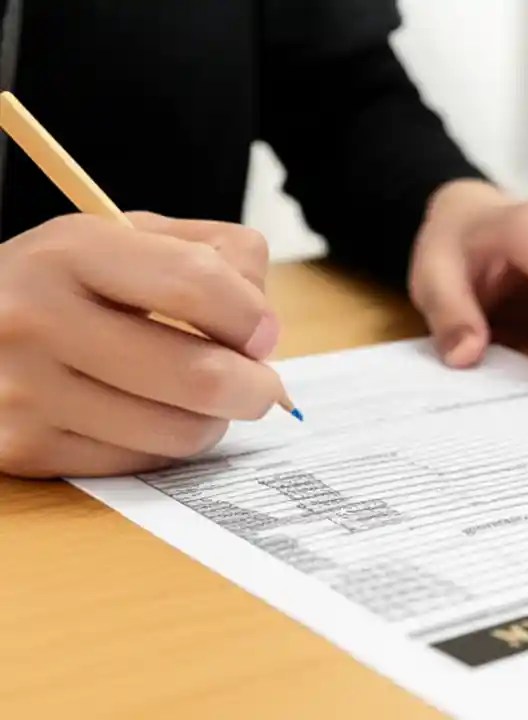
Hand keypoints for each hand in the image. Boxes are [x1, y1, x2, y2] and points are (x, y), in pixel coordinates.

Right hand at [0, 213, 284, 477]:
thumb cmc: (67, 282)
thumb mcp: (127, 238)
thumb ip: (214, 255)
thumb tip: (264, 329)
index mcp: (71, 251)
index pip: (196, 282)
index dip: (252, 316)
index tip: (264, 334)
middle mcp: (37, 318)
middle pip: (200, 376)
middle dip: (255, 387)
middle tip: (260, 385)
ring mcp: (24, 390)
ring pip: (179, 430)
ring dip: (213, 420)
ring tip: (202, 399)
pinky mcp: (23, 448)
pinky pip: (139, 462)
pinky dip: (164, 444)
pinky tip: (150, 415)